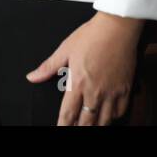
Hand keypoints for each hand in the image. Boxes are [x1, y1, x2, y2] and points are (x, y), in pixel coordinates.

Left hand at [26, 12, 142, 125]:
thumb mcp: (66, 49)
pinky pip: (119, 111)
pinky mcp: (125, 88)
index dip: (63, 125)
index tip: (60, 129)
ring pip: (104, 120)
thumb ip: (48, 67)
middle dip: (79, 127)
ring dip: (96, 125)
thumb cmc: (92, 35)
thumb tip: (32, 77)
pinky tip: (108, 116)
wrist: (117, 27)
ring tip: (90, 124)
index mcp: (78, 82)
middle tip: (75, 127)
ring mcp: (112, 92)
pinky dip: (113, 117)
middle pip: (86, 121)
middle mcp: (95, 91)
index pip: (68, 113)